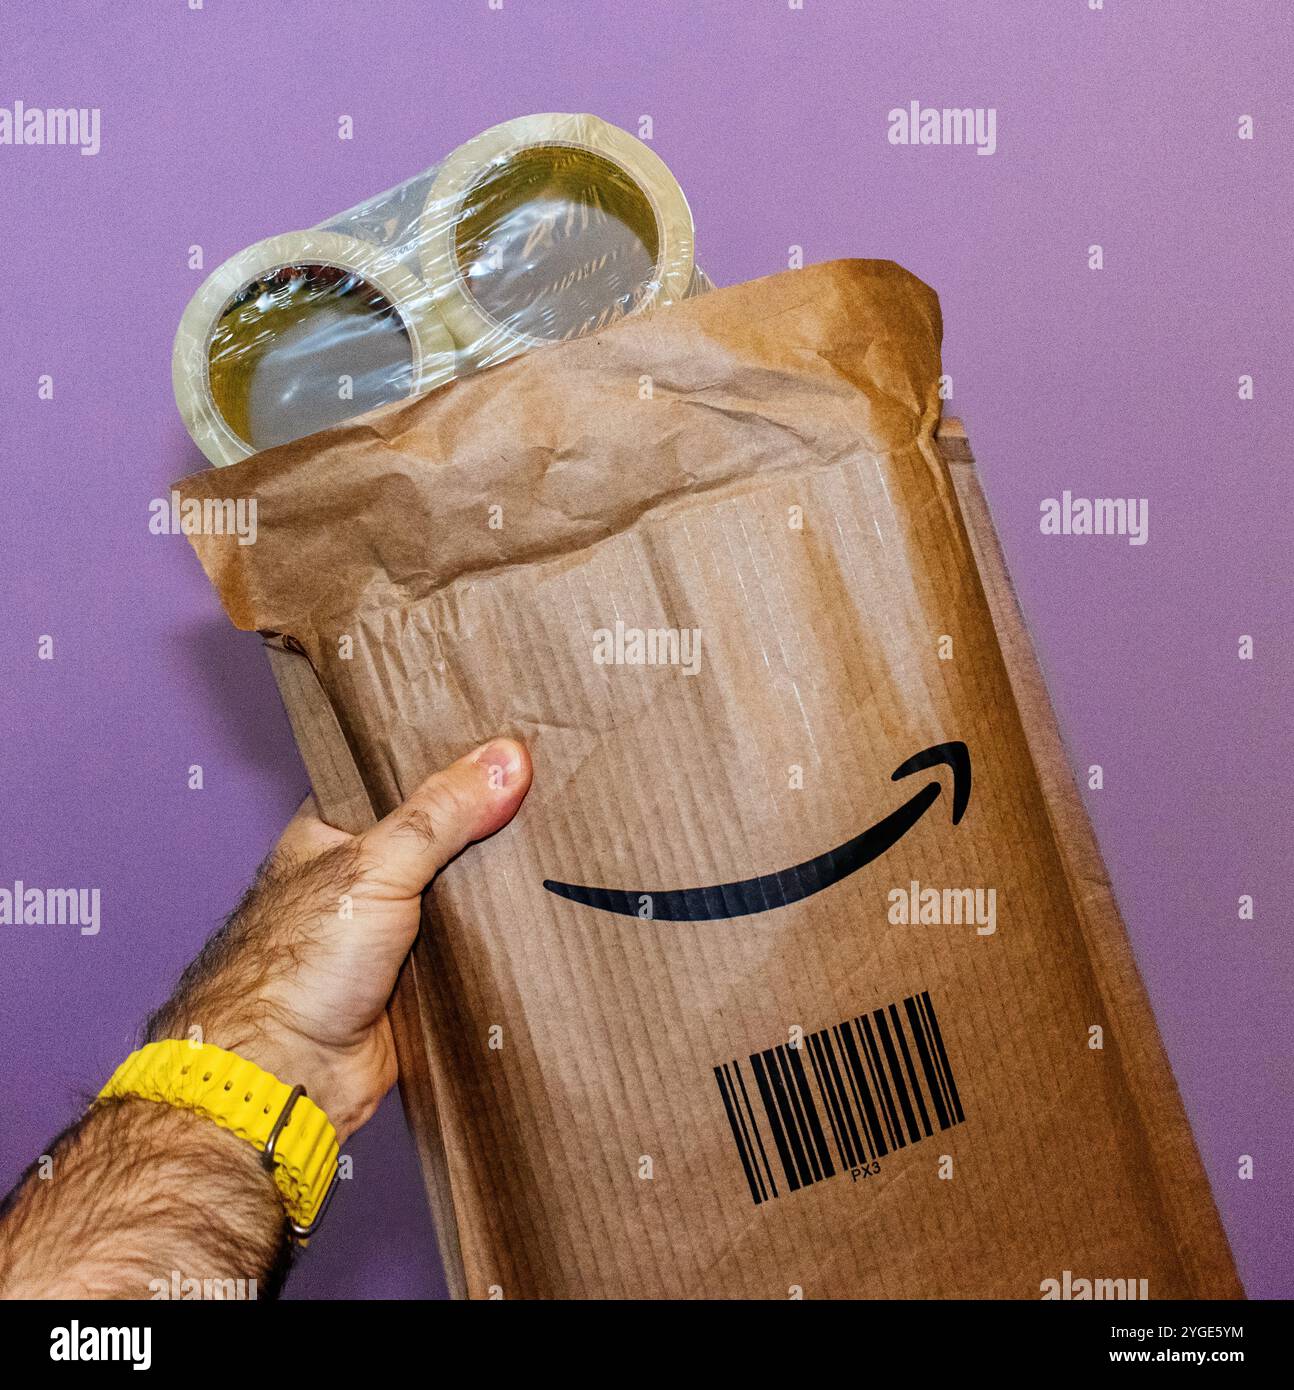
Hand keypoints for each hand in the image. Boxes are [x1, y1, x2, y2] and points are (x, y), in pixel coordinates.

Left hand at [146, 738, 531, 1141]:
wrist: (287, 1073)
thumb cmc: (298, 965)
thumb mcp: (376, 866)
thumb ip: (443, 813)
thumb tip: (507, 758)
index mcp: (334, 832)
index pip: (400, 777)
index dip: (452, 760)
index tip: (514, 739)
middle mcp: (363, 877)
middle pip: (441, 835)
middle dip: (488, 822)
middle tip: (555, 789)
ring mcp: (391, 929)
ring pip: (460, 891)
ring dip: (499, 882)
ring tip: (563, 840)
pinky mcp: (418, 979)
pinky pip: (471, 945)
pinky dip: (500, 934)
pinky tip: (543, 909)